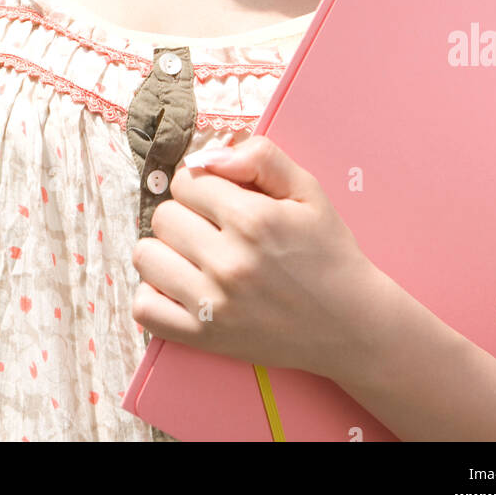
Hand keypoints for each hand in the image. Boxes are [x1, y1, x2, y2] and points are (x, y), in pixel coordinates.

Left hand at [131, 133, 381, 376]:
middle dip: (186, 214)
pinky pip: (144, 307)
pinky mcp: (204, 337)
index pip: (186, 181)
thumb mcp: (308, 190)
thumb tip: (209, 157)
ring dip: (167, 250)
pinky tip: (182, 286)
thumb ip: (260, 158)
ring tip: (196, 256)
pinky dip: (155, 293)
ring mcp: (212, 303)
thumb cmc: (328, 252)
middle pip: (164, 216)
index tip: (220, 199)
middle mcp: (228, 261)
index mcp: (252, 219)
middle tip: (213, 228)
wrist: (351, 323)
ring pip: (146, 255)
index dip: (202, 184)